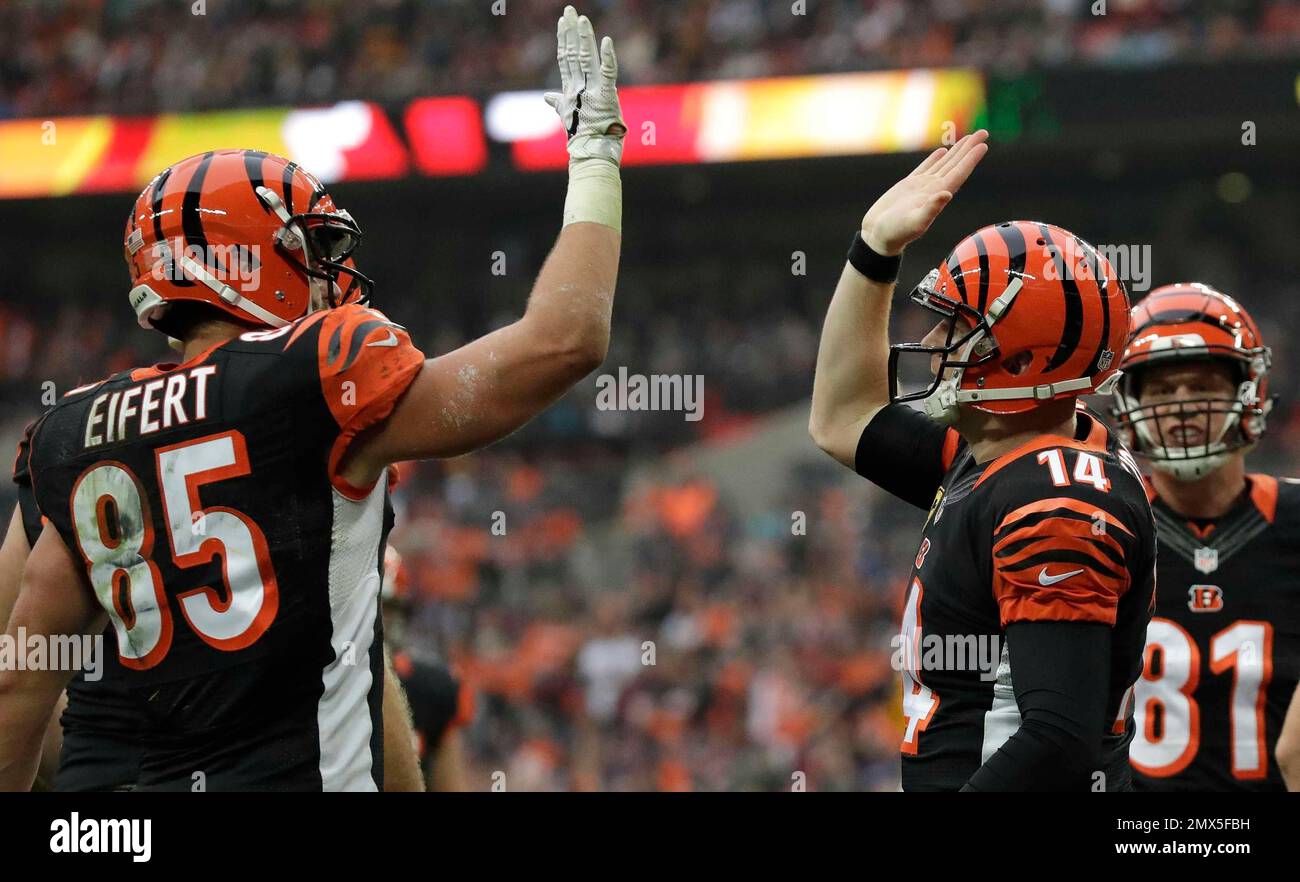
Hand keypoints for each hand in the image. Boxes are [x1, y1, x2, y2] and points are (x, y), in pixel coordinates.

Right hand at [544, 6, 626, 164]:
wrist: (590, 154)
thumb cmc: (583, 139)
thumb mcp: (568, 118)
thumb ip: (557, 104)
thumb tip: (547, 97)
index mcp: (571, 91)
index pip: (565, 60)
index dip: (564, 40)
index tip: (563, 24)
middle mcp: (578, 88)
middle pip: (573, 54)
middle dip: (571, 31)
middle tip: (569, 11)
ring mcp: (591, 91)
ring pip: (586, 59)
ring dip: (584, 37)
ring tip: (580, 19)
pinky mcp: (606, 96)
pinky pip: (608, 73)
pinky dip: (608, 57)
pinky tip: (606, 41)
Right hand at [860, 130, 988, 255]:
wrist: (878, 236)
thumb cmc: (895, 233)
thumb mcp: (913, 223)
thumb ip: (930, 210)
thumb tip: (947, 194)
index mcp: (937, 196)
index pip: (958, 173)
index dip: (971, 159)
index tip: (984, 145)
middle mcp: (933, 190)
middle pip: (955, 165)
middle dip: (969, 149)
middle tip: (983, 132)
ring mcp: (921, 187)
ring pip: (943, 164)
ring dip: (956, 151)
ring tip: (968, 138)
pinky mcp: (908, 186)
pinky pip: (925, 168)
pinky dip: (935, 159)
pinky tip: (942, 151)